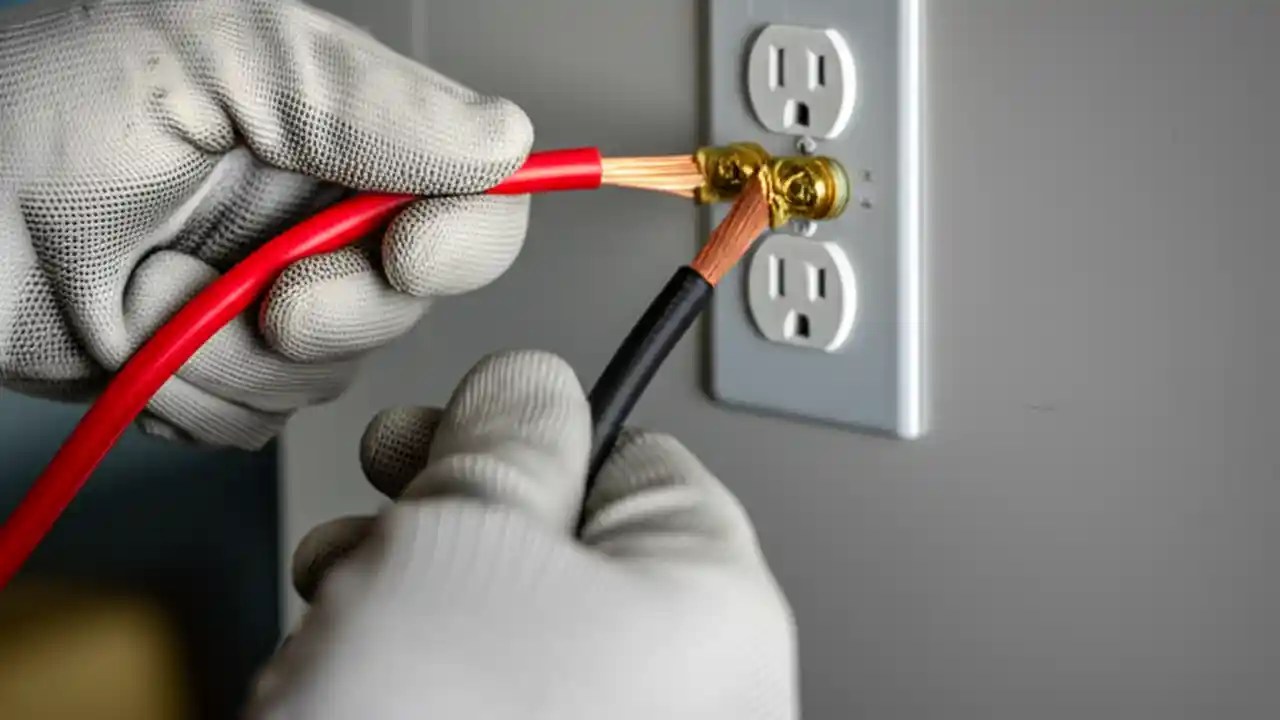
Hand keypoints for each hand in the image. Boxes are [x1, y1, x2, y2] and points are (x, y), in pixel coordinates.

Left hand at [0, 0, 531, 447]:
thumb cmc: (26, 117)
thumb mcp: (204, 61)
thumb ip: (359, 97)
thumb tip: (501, 141)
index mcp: (338, 135)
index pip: (474, 196)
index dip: (464, 240)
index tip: (406, 254)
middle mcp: (316, 223)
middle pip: (411, 304)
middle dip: (332, 309)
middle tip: (263, 289)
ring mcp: (271, 306)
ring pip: (330, 376)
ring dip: (233, 351)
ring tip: (152, 288)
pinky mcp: (221, 376)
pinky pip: (258, 422)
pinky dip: (190, 391)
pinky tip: (137, 334)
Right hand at [245, 350, 797, 719]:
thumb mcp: (462, 540)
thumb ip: (507, 438)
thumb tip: (530, 386)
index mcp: (716, 609)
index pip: (640, 458)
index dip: (528, 432)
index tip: (449, 432)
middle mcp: (691, 694)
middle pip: (565, 545)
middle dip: (446, 522)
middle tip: (379, 518)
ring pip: (510, 628)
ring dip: (408, 599)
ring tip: (341, 616)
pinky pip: (493, 699)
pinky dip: (414, 677)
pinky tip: (349, 682)